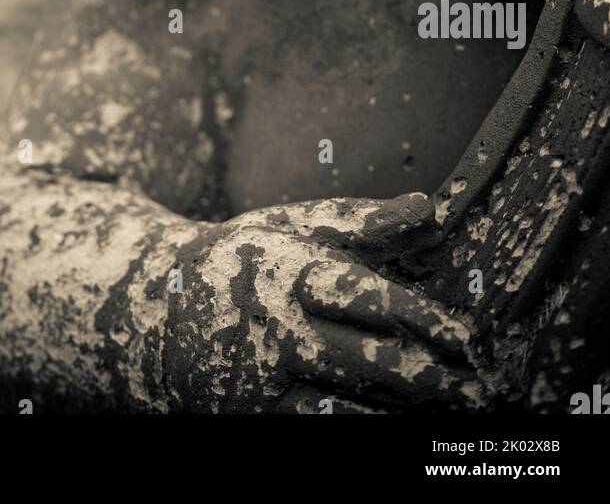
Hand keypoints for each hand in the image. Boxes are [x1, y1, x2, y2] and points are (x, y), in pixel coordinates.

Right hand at [161, 192, 482, 412]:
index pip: (364, 295)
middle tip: (482, 389)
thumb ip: (365, 223)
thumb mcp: (295, 227)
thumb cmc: (247, 260)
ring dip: (404, 415)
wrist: (157, 309)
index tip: (469, 337)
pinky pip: (319, 429)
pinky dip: (361, 429)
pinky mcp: (253, 418)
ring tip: (456, 416)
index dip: (421, 318)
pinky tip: (397, 428)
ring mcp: (261, 379)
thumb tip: (432, 209)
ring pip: (346, 407)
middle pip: (364, 360)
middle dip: (429, 379)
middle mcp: (274, 326)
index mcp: (288, 270)